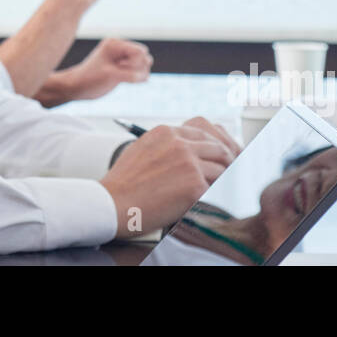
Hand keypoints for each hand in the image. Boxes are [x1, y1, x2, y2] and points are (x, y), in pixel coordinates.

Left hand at [59, 38, 152, 101]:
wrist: (78, 86)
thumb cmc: (90, 78)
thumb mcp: (110, 76)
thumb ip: (130, 75)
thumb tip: (147, 77)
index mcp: (115, 44)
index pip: (140, 51)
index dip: (135, 64)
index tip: (121, 69)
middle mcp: (121, 49)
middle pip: (145, 57)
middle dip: (138, 69)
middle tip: (122, 75)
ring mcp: (123, 59)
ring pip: (144, 65)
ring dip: (139, 75)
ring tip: (123, 79)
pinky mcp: (124, 69)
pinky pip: (140, 72)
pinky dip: (138, 78)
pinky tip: (127, 82)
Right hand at [99, 116, 240, 239]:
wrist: (112, 204)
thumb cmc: (123, 184)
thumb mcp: (142, 149)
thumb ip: (165, 146)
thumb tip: (186, 153)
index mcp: (167, 132)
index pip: (203, 135)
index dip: (212, 150)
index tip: (215, 161)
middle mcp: (180, 144)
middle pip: (218, 150)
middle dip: (223, 165)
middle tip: (224, 179)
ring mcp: (189, 163)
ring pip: (222, 171)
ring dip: (219, 183)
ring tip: (211, 195)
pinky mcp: (195, 185)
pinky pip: (216, 190)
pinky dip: (213, 198)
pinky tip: (203, 204)